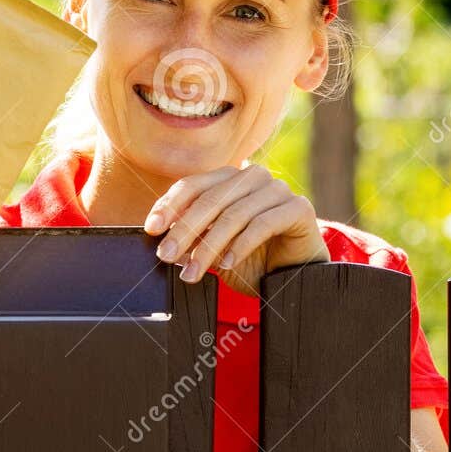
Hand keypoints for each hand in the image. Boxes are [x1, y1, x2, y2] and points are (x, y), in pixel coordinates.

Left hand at [144, 164, 330, 296]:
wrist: (293, 274)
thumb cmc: (251, 258)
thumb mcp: (214, 247)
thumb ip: (192, 236)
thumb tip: (159, 239)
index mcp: (229, 178)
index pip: (192, 185)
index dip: (169, 205)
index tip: (151, 228)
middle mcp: (253, 177)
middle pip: (210, 200)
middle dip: (184, 231)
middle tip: (166, 255)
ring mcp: (278, 189)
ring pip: (234, 215)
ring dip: (209, 247)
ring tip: (193, 272)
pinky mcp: (298, 208)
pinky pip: (262, 224)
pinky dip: (240, 246)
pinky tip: (227, 265)